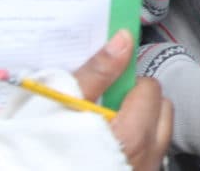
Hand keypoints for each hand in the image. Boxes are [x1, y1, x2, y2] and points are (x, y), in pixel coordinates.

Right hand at [73, 29, 171, 170]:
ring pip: (156, 133)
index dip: (125, 83)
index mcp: (131, 136)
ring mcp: (144, 169)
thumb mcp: (60, 107)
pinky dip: (133, 146)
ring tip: (101, 128)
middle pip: (159, 109)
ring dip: (137, 124)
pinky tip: (102, 147)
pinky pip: (147, 155)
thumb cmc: (40, 153)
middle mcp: (146, 158)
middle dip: (135, 102)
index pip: (149, 88)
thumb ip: (96, 73)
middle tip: (101, 108)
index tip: (106, 86)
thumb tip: (122, 41)